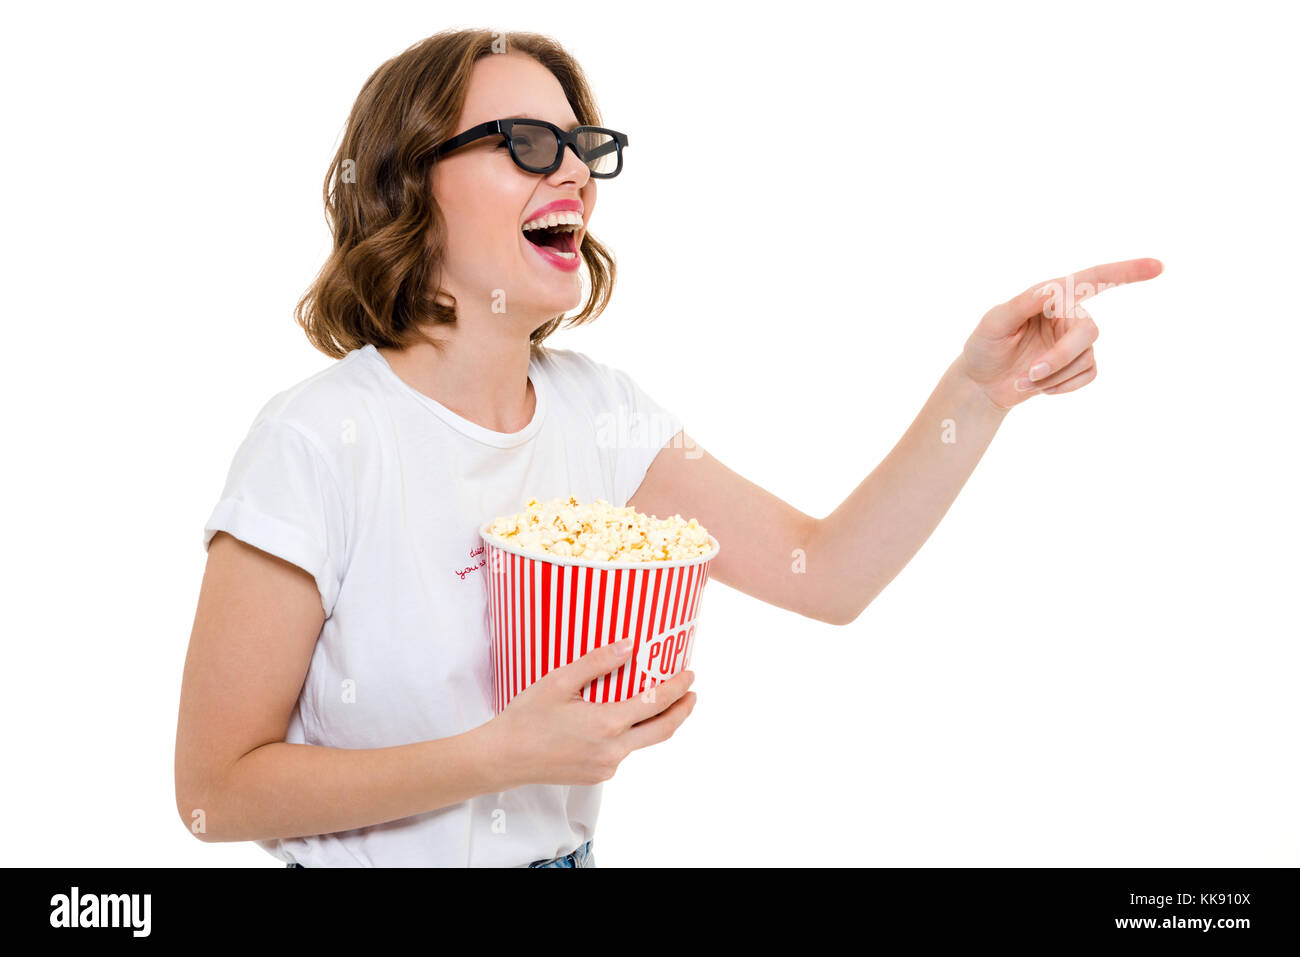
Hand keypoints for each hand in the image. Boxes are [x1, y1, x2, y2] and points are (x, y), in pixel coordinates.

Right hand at [482, 640, 697, 787]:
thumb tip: (630, 645)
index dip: (677, 688)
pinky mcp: (596, 776)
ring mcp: (605, 768)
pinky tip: (619, 721)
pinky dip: (630, 735)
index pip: (656, 704)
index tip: (689, 675)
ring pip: (642, 743)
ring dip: (655, 723)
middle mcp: (613, 751)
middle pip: (663, 731)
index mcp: (607, 724)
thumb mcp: (559, 681)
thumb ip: (598, 663)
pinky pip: (622, 754)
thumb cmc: (526, 717)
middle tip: (692, 694)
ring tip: (656, 702)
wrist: (503, 758)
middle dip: (682, 711)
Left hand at [958, 258, 1163, 410]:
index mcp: (1051, 297)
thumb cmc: (984, 347)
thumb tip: (1052, 289)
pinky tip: (1041, 387)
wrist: (982, 384)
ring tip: (1024, 379)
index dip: (1125, 272)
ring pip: (1086, 357)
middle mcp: (1068, 315)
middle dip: (1062, 356)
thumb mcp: (994, 323)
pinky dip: (1062, 386)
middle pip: (1089, 331)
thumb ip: (1022, 304)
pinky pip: (1087, 375)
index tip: (1158, 267)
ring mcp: (1075, 341)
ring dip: (1053, 375)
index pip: (1092, 280)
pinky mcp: (1078, 365)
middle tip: (1033, 373)